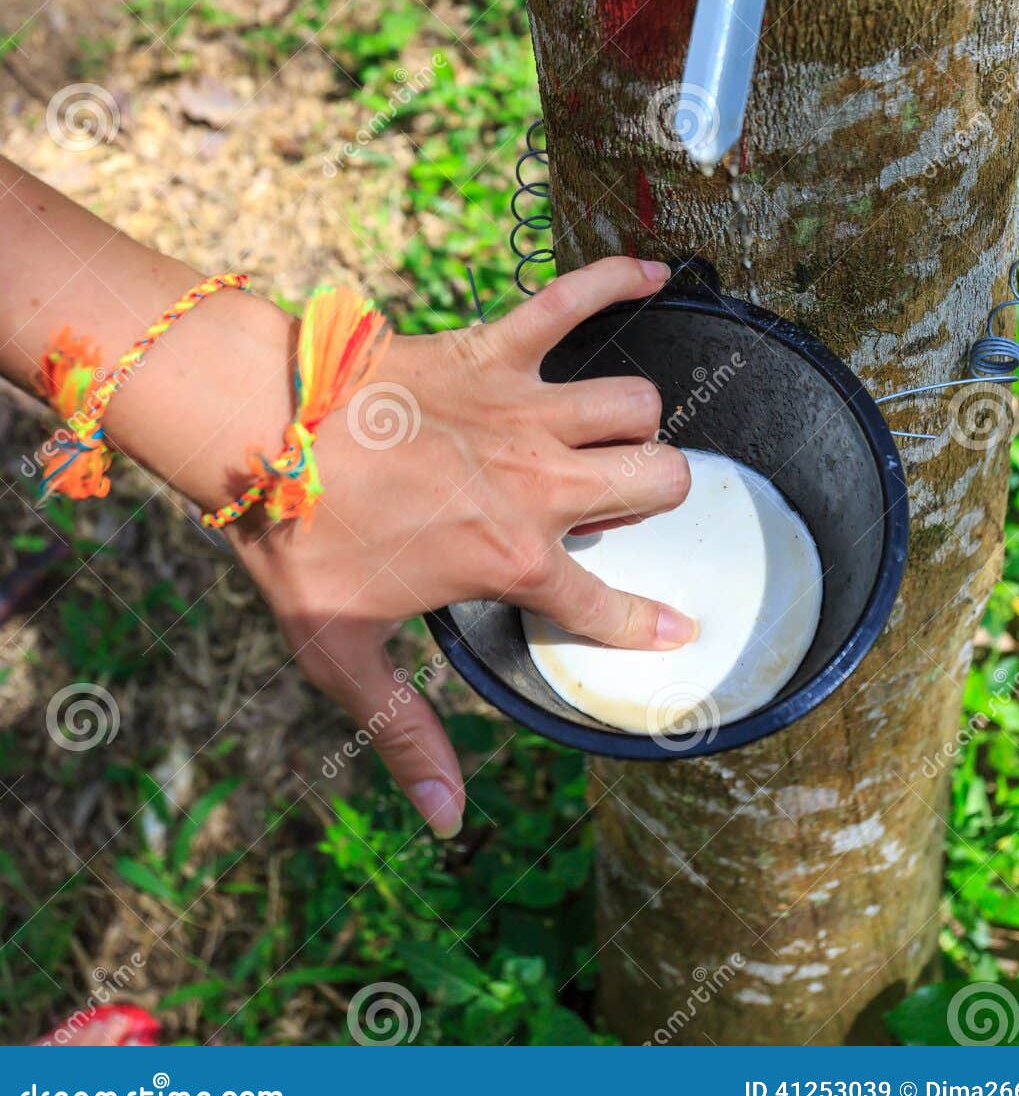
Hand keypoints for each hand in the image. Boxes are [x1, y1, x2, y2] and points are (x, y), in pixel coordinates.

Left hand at [234, 257, 692, 835]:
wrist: (262, 427)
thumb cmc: (300, 538)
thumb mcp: (344, 652)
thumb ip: (404, 732)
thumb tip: (445, 822)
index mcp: (512, 558)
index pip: (611, 606)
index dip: (652, 626)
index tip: (678, 631)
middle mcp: (541, 482)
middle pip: (660, 480)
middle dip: (655, 497)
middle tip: (615, 508)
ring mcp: (523, 409)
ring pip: (635, 403)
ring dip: (632, 421)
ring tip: (607, 435)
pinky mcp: (493, 348)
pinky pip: (571, 300)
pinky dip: (615, 279)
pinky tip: (651, 273)